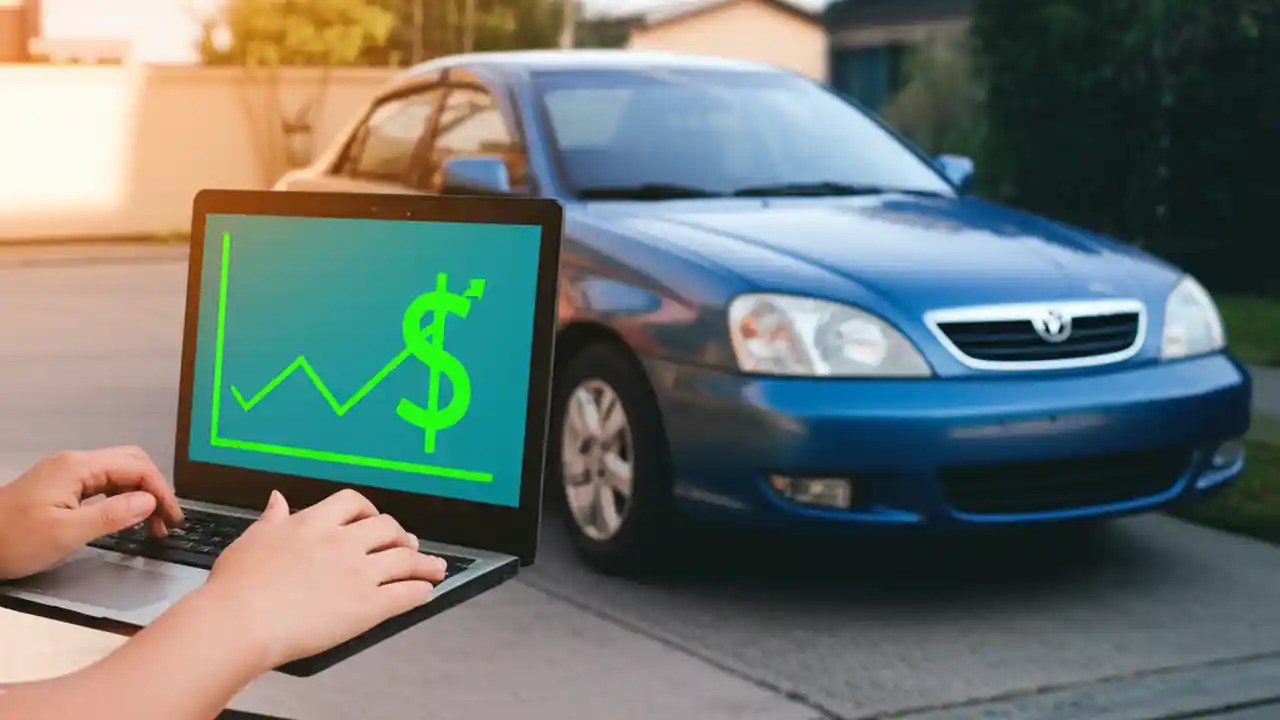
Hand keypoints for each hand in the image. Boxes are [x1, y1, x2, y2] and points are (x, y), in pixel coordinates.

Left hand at [0, 447, 184, 579]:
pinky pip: (101, 483)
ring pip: (117, 473)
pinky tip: (124, 517)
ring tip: (150, 524)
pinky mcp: (59, 486)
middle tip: (165, 521)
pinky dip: (121, 497)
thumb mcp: (65, 533)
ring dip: (139, 494)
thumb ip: (111, 515)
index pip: (136, 468)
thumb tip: (149, 502)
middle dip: (154, 488)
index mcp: (78, 467)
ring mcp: (65, 473)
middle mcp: (74, 463)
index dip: (161, 492)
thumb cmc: (14, 539)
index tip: (172, 521)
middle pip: (130, 462)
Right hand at [199, 488, 446, 669]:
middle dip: (400, 535)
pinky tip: (426, 592)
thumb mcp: (252, 540)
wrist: (240, 622)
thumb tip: (277, 499)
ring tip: (436, 568)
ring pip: (405, 560)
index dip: (368, 509)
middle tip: (408, 544)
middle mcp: (341, 543)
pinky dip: (420, 591)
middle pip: (386, 527)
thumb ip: (272, 520)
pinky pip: (405, 594)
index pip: (352, 503)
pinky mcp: (367, 606)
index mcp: (313, 523)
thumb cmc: (236, 586)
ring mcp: (358, 573)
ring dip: (425, 563)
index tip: (372, 517)